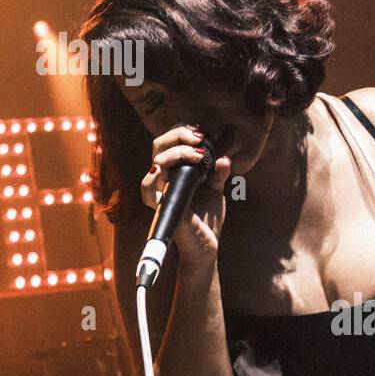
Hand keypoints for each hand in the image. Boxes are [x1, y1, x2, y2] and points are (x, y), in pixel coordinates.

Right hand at [140, 123, 233, 264]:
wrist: (207, 245)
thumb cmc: (206, 217)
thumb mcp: (216, 187)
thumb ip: (219, 169)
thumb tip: (226, 151)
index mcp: (174, 170)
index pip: (169, 141)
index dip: (182, 131)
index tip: (203, 133)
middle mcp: (164, 178)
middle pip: (159, 145)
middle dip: (178, 134)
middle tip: (200, 138)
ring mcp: (162, 192)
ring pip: (156, 161)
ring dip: (177, 152)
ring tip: (199, 154)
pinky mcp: (163, 206)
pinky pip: (148, 190)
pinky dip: (152, 178)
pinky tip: (162, 169)